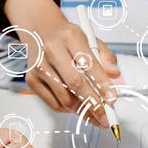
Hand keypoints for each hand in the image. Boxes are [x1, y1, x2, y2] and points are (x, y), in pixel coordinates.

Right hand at [5, 0, 120, 125]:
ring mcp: (39, 66)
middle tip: (105, 116)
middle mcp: (51, 50)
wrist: (40, 31)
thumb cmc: (67, 38)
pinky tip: (79, 108)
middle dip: (93, 103)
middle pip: (74, 83)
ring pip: (64, 97)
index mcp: (70, 36)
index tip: (112, 98)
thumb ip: (105, 57)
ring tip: (95, 115)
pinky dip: (69, 109)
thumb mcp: (90, 40)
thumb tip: (115, 75)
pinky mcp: (32, 80)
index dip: (101, 84)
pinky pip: (54, 103)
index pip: (88, 64)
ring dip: (82, 110)